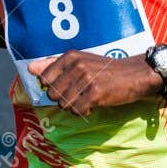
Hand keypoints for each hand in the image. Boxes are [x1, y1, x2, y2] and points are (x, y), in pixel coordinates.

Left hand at [26, 51, 159, 115]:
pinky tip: (95, 103)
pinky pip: (77, 111)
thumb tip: (30, 69)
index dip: (56, 87)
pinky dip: (85, 111)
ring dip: (76, 106)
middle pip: (53, 94)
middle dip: (65, 98)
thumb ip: (54, 65)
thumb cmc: (107, 70)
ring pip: (64, 104)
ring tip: (89, 98)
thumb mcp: (81, 62)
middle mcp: (76, 65)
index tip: (71, 85)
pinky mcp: (95, 93)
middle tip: (82, 93)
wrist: (136, 75)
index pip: (45, 79)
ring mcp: (86, 79)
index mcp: (70, 56)